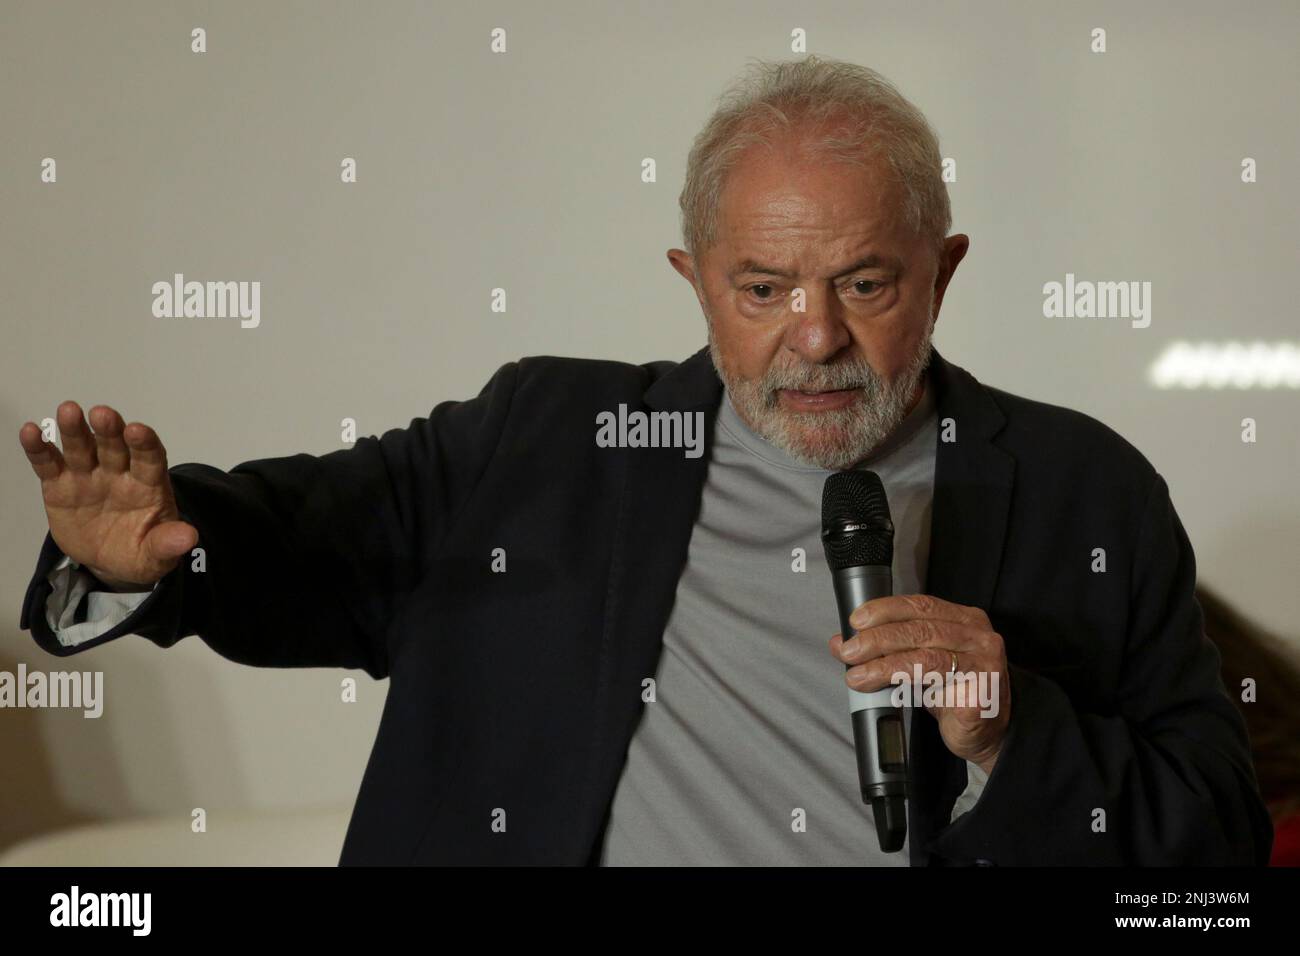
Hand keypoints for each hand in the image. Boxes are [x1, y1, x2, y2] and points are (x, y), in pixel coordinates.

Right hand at [19, 401, 197, 588]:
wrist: (109, 562)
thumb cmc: (139, 551)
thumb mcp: (157, 555)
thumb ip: (169, 544)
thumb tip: (190, 538)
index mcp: (148, 485)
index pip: (150, 458)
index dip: (145, 444)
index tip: (138, 431)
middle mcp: (119, 472)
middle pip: (115, 446)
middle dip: (109, 430)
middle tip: (102, 414)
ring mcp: (88, 476)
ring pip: (82, 448)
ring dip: (75, 430)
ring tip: (68, 411)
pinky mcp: (59, 486)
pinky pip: (48, 464)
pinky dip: (39, 448)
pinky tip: (30, 432)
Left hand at [830, 593, 1010, 774]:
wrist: (986, 734)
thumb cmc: (952, 695)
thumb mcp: (917, 665)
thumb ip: (885, 650)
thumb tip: (841, 643)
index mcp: (964, 620)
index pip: (921, 604)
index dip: (886, 610)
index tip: (857, 621)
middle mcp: (978, 637)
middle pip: (920, 629)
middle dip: (878, 639)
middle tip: (851, 652)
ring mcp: (984, 663)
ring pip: (926, 656)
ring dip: (884, 665)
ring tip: (858, 676)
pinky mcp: (982, 692)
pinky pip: (938, 686)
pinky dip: (906, 686)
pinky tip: (888, 693)